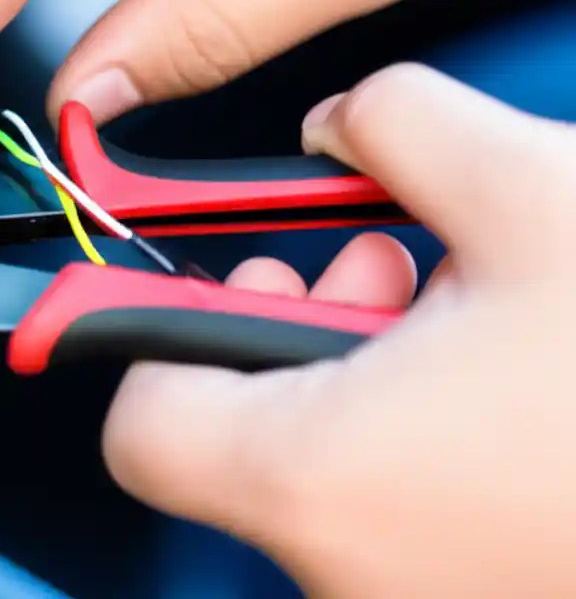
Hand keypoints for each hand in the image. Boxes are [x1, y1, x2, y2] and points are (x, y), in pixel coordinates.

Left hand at [102, 63, 575, 596]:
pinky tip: (510, 378)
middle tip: (378, 261)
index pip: (140, 424)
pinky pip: (398, 509)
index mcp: (318, 477)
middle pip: (235, 439)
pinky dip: (424, 434)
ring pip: (327, 469)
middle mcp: (346, 571)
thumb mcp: (530, 187)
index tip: (218, 278)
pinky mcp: (476, 598)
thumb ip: (398, 122)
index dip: (157, 335)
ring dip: (370, 372)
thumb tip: (344, 120)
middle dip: (294, 328)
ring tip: (472, 308)